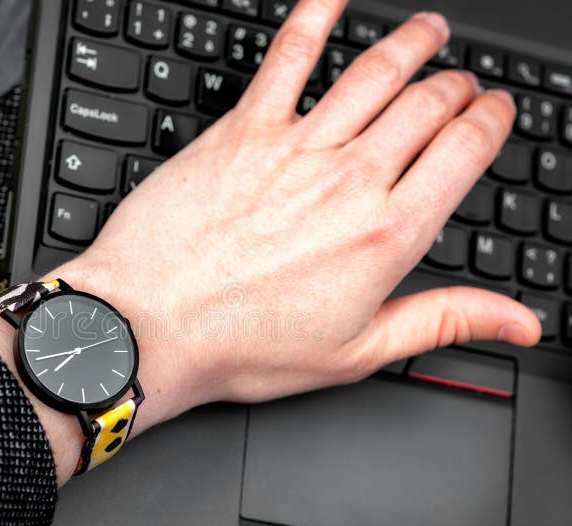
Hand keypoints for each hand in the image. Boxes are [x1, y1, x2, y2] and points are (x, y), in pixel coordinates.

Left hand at [54, 0, 539, 431]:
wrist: (149, 325)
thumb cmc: (240, 345)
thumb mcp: (355, 351)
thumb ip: (442, 321)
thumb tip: (516, 322)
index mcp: (386, 234)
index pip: (465, 150)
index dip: (490, 121)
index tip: (494, 113)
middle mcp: (350, 179)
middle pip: (427, 104)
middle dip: (456, 85)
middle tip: (461, 82)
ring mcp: (296, 147)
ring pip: (374, 72)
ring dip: (411, 43)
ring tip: (430, 30)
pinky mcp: (242, 129)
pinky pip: (288, 55)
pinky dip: (315, 15)